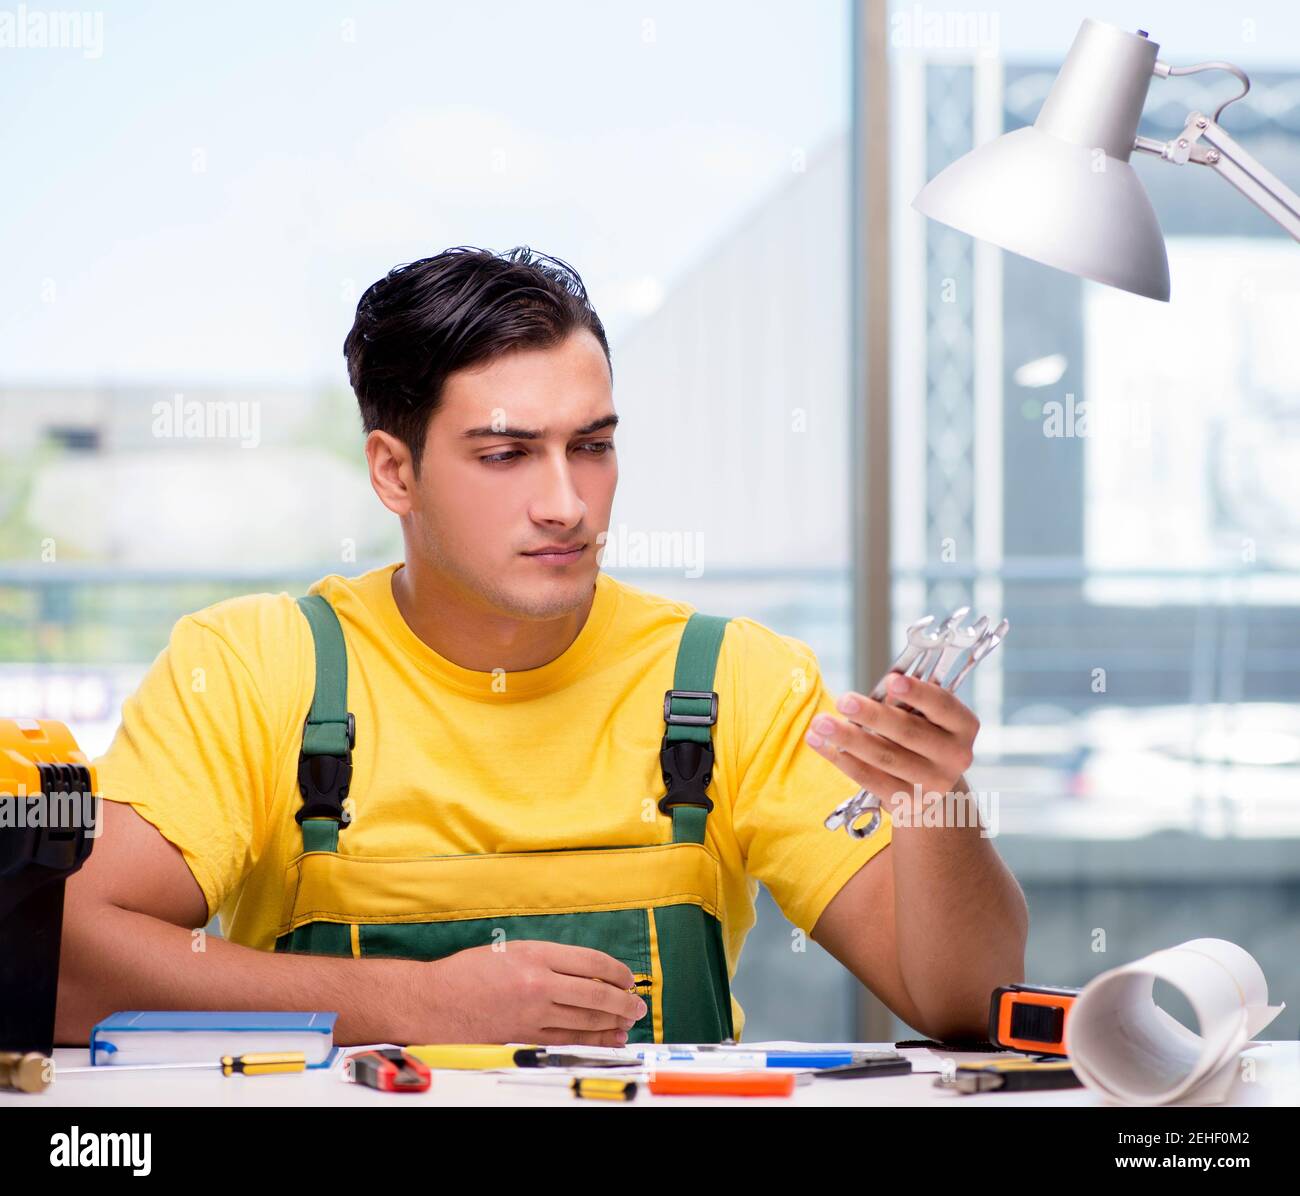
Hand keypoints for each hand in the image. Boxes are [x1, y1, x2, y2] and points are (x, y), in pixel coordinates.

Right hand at [418, 940, 646, 1046]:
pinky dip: (592, 1041)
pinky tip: (606, 1040)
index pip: (591, 962)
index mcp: (535, 954)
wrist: (432, 1002)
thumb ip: (547, 959)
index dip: (617, 973)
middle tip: (638, 1005)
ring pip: (585, 1020)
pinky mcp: (524, 1037)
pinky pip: (567, 1040)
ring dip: (612, 1024)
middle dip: (622, 1002)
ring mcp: (532, 1014)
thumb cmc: (468, 972)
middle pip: (594, 994)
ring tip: (628, 1023)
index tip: (628, 979)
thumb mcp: (510, 950)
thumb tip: (587, 971)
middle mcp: (537, 983)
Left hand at [803, 672, 978, 816]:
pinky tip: (820, 744)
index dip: (918, 692)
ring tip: (820, 723)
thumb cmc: (920, 734)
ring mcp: (934, 783)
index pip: (943, 705)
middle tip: (843, 700)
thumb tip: (888, 689)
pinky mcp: (908, 803)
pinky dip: (842, 760)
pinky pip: (870, 779)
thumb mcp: (922, 713)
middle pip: (908, 732)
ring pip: (885, 757)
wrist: (929, 787)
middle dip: (872, 715)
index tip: (891, 679)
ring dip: (849, 738)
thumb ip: (907, 700)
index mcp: (963, 726)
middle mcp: (956, 756)